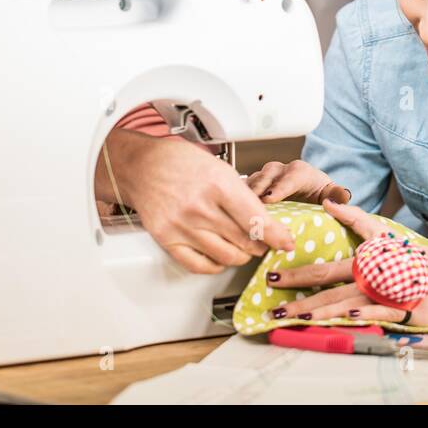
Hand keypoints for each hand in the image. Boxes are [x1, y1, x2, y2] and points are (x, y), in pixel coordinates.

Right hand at [109, 130, 295, 274]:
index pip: (255, 219)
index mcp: (217, 183)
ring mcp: (182, 225)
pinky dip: (216, 265)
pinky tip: (221, 256)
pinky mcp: (167, 239)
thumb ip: (241, 193)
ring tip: (245, 248)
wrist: (141, 165)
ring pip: (226, 256)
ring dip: (241, 256)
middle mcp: (199, 206)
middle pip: (244, 240)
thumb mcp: (218, 166)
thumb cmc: (178, 161)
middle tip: (265, 242)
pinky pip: (199, 265)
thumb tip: (264, 218)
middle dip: (261, 245)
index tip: (287, 242)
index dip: (277, 235)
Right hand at [244, 159, 351, 204]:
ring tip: (236, 209)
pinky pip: (241, 189)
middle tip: (250, 206)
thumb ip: (338, 195)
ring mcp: (263, 177)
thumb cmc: (318, 192)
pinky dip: (235, 199)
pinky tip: (229, 210)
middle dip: (257, 190)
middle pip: (266, 177)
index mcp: (299, 171)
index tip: (270, 198)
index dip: (279, 188)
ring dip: (243, 195)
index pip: (290, 177)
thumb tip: (342, 196)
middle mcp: (279, 171)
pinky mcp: (251, 185)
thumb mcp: (331, 193)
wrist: (308, 191)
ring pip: (251, 182)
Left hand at [264, 199, 427, 326]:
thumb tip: (331, 203)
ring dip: (321, 310)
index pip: (323, 266)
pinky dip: (364, 313)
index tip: (273, 274)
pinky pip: (381, 312)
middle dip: (299, 294)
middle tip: (274, 302)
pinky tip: (348, 317)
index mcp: (364, 261)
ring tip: (298, 315)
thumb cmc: (414, 259)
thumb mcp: (384, 235)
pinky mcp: (403, 310)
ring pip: (348, 302)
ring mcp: (385, 294)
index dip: (297, 271)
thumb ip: (356, 220)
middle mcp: (370, 276)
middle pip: (329, 286)